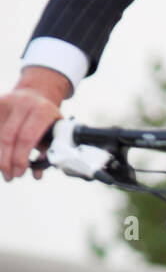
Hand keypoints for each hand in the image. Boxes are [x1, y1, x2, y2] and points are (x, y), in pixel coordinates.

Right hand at [0, 67, 71, 181]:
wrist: (36, 95)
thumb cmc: (47, 120)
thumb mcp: (55, 132)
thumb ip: (48, 151)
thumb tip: (36, 174)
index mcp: (42, 111)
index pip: (27, 137)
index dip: (21, 158)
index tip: (20, 173)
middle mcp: (23, 103)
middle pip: (8, 137)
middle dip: (7, 160)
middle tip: (9, 176)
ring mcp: (7, 101)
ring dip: (0, 156)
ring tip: (4, 171)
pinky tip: (1, 156)